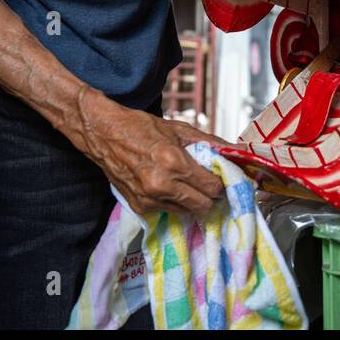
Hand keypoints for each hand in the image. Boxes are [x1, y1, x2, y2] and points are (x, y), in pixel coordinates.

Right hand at [81, 99, 225, 215]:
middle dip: (211, 196)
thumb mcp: (179, 129)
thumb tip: (235, 151)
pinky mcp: (139, 207)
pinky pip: (168, 211)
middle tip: (211, 185)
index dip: (222, 183)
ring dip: (193, 200)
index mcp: (174, 162)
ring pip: (187, 211)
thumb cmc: (141, 127)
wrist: (104, 134)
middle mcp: (162, 185)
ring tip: (188, 183)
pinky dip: (174, 201)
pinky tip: (169, 186)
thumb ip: (210, 142)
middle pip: (204, 206)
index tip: (223, 178)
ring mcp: (149, 199)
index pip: (212, 187)